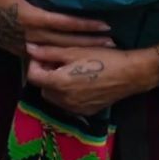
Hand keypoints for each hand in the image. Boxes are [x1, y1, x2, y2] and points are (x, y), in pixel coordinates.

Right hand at [0, 0, 112, 56]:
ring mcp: (27, 46)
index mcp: (33, 18)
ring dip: (80, 50)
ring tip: (99, 50)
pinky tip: (74, 57)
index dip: (87, 25)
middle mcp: (33, 35)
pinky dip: (62, 57)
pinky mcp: (21, 51)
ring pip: (59, 52)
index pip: (67, 23)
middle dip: (90, 41)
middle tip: (112, 42)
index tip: (105, 25)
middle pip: (68, 41)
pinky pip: (46, 57)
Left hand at [24, 43, 157, 115]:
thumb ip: (48, 52)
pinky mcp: (86, 112)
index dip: (35, 64)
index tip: (45, 55)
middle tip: (58, 62)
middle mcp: (64, 100)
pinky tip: (80, 82)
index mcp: (58, 83)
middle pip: (43, 87)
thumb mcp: (74, 51)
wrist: (130, 74)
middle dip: (46, 75)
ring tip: (70, 71)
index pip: (32, 76)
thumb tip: (28, 47)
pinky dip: (68, 94)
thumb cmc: (102, 58)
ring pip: (55, 97)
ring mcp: (75, 108)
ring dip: (56, 85)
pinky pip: (68, 104)